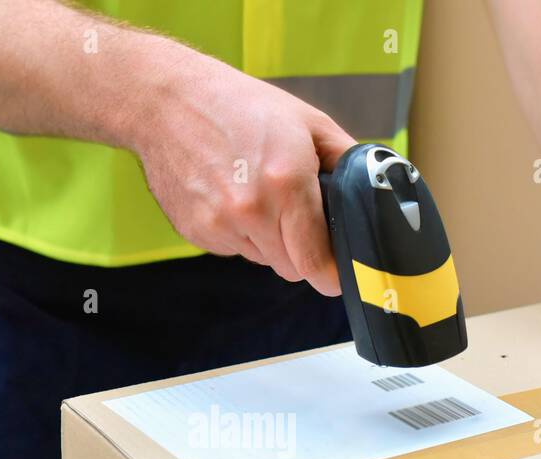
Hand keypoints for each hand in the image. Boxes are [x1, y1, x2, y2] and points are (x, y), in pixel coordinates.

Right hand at [127, 53, 354, 295]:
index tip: (338, 273)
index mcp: (287, 184)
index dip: (332, 273)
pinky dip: (238, 232)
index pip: (317, 264)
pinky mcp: (197, 233)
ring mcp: (220, 225)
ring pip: (263, 259)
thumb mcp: (308, 122)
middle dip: (301, 251)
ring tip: (255, 193)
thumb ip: (346, 161)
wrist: (167, 102)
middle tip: (295, 215)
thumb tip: (372, 194)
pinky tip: (229, 195)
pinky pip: (234, 249)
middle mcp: (252, 211)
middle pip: (293, 269)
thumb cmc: (240, 106)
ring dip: (268, 240)